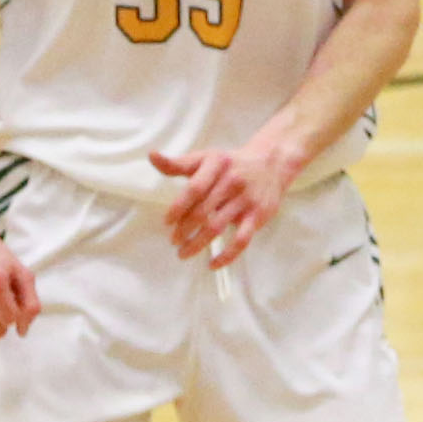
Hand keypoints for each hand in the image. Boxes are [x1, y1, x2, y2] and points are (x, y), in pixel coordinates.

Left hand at [150, 136, 303, 264]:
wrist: (270, 164)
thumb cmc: (231, 164)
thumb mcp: (206, 158)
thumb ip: (178, 163)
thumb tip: (152, 157)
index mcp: (215, 165)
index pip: (194, 189)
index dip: (179, 207)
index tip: (168, 222)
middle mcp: (231, 182)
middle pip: (203, 211)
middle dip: (185, 229)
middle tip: (174, 242)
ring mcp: (245, 200)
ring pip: (218, 227)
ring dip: (198, 243)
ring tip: (184, 253)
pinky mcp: (257, 216)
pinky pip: (241, 240)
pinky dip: (227, 255)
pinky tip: (213, 264)